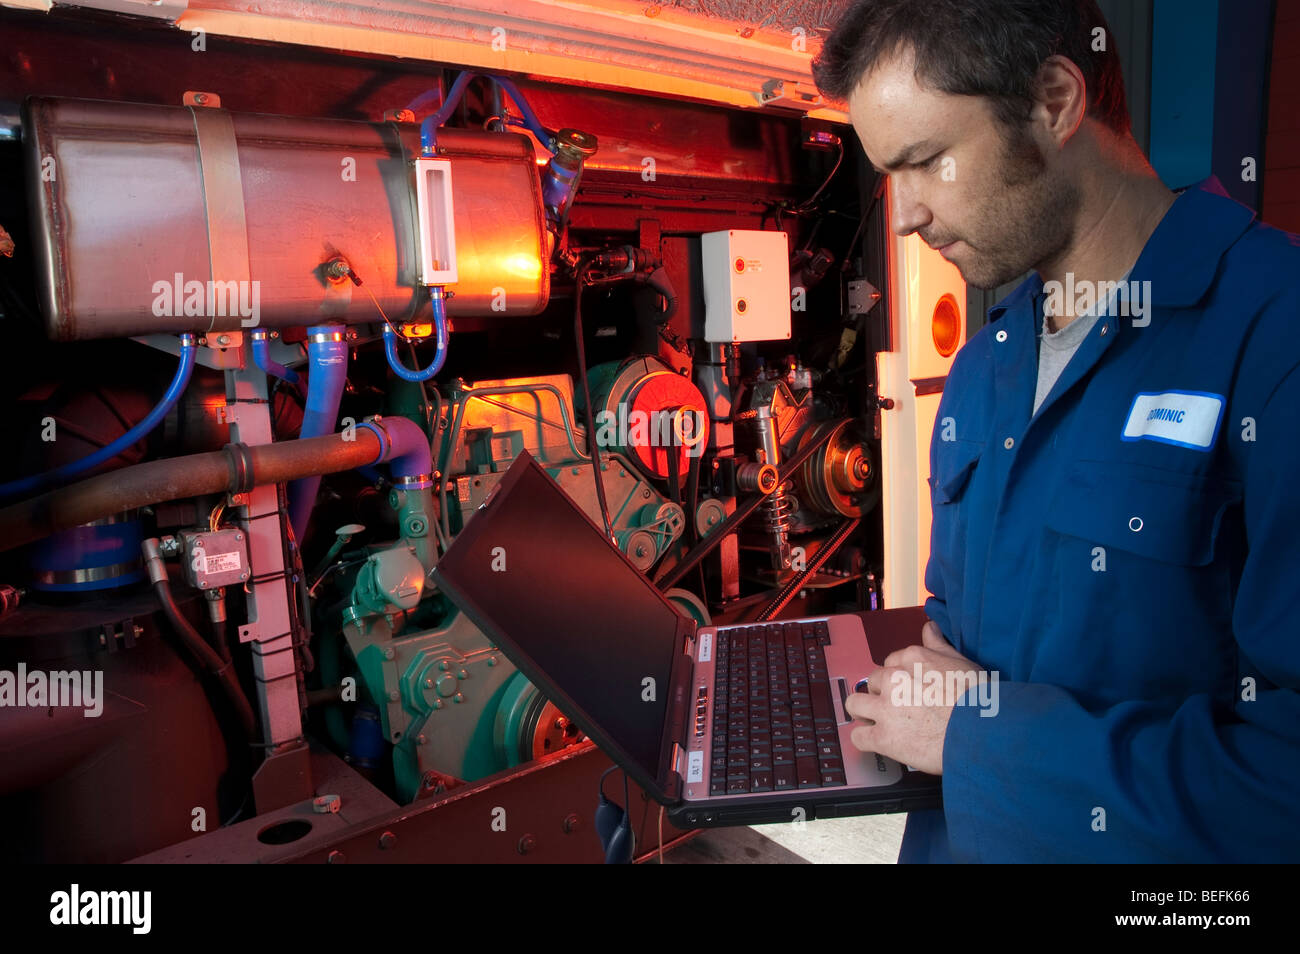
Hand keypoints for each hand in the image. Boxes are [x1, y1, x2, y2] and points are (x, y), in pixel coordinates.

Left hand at [843, 619, 980, 775]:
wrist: (982, 731)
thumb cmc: (978, 699)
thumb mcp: (961, 662)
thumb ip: (939, 645)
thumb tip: (930, 628)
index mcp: (912, 658)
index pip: (890, 663)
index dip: (897, 678)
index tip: (904, 689)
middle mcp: (894, 679)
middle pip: (872, 682)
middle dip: (881, 694)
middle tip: (896, 707)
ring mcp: (886, 708)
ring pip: (855, 704)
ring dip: (863, 712)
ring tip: (875, 721)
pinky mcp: (883, 736)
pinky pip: (858, 737)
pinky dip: (865, 740)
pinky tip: (876, 742)